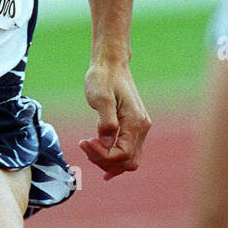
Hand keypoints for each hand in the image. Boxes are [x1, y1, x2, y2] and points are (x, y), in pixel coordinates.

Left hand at [79, 60, 150, 180]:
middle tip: (85, 147)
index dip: (102, 156)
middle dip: (105, 162)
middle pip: (128, 162)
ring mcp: (140, 128)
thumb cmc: (103, 78)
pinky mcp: (134, 127)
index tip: (84, 142)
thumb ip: (106, 123)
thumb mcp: (100, 98)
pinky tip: (102, 162)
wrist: (111, 64)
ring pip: (129, 160)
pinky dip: (115, 159)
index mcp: (135, 122)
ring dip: (108, 161)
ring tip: (89, 150)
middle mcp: (142, 127)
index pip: (122, 154)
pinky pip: (129, 151)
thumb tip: (106, 145)